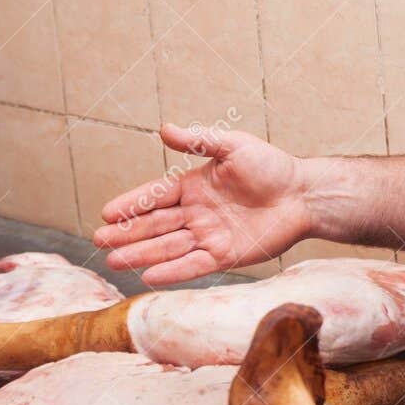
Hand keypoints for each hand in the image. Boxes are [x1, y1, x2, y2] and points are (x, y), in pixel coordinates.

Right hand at [92, 123, 310, 285]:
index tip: (106, 212)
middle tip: (100, 240)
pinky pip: (193, 265)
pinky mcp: (225, 256)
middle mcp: (197, 213)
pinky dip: (172, 271)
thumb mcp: (233, 146)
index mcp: (195, 186)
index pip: (156, 196)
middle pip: (156, 225)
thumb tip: (163, 128)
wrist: (304, 195)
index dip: (132, 204)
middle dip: (127, 233)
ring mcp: (209, 236)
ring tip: (113, 261)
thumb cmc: (272, 167)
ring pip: (168, 247)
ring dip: (141, 254)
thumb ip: (198, 142)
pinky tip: (148, 276)